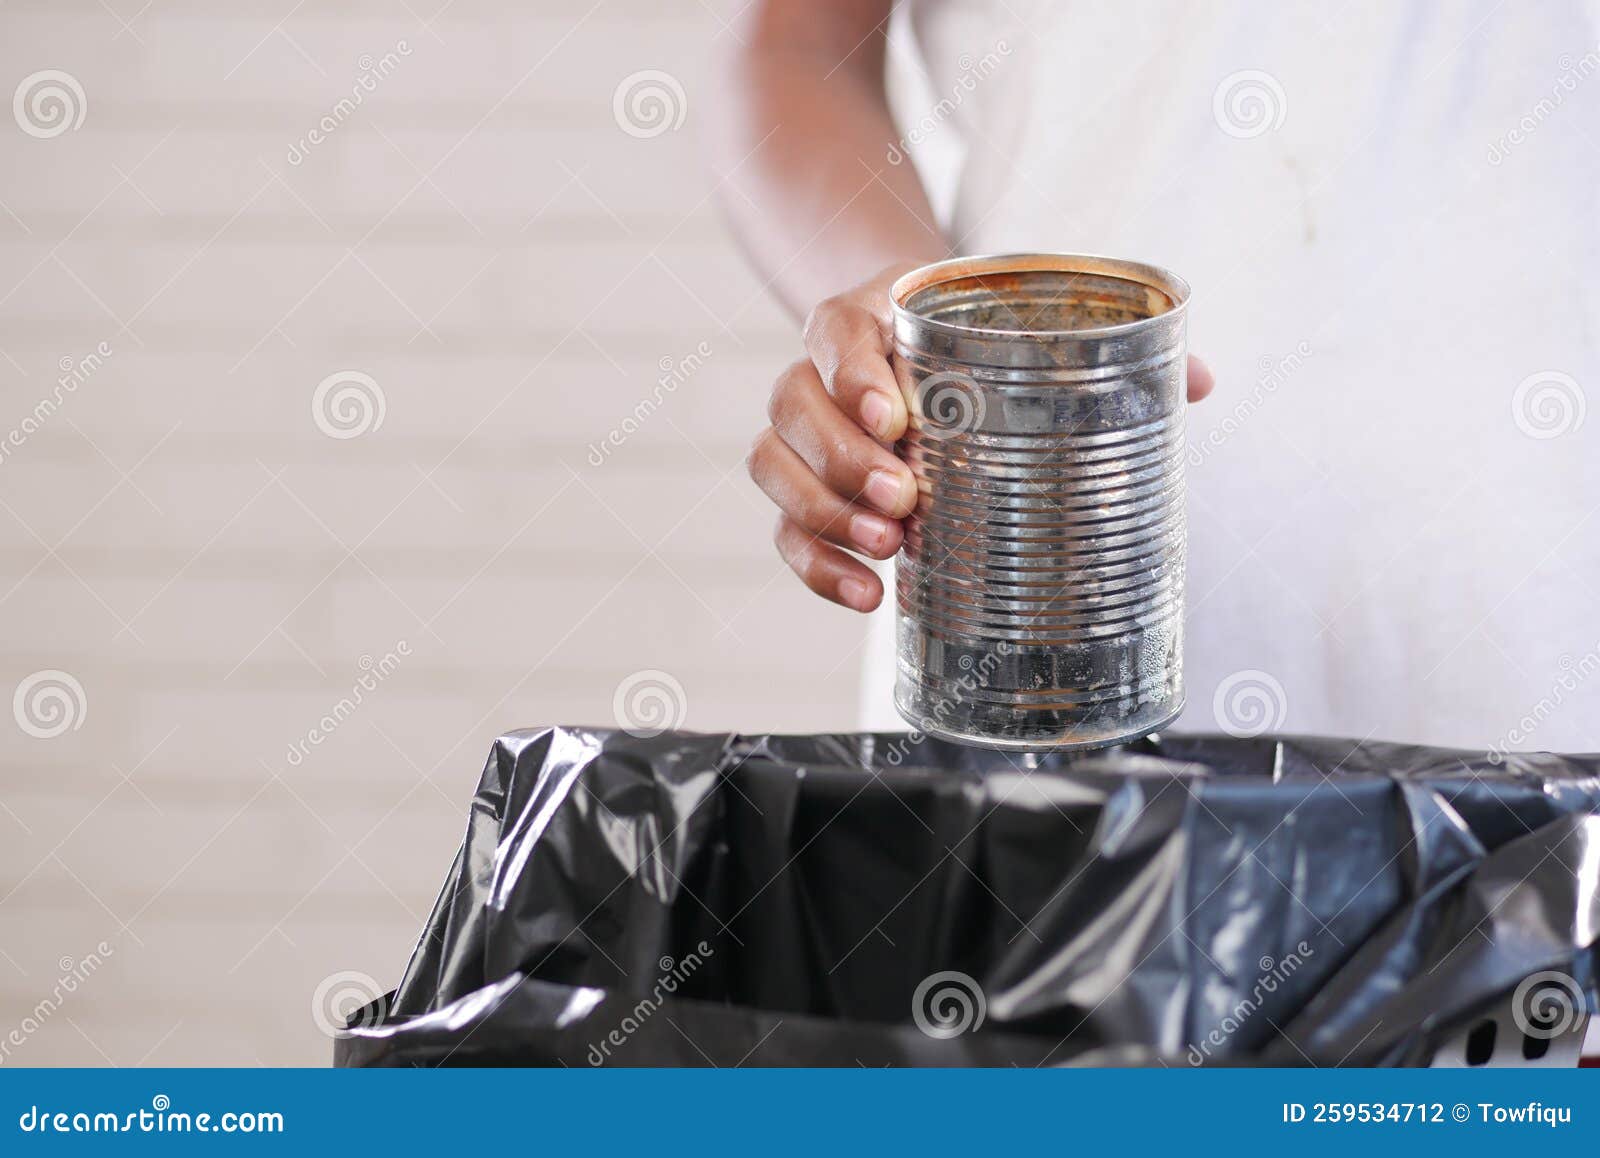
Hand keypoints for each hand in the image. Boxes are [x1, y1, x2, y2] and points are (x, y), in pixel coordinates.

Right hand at [747, 265, 1214, 612]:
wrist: (909, 337)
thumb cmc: (971, 338)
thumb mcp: (1016, 321)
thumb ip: (1096, 347)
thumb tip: (1197, 381)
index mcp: (867, 317)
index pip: (834, 334)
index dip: (852, 373)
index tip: (893, 412)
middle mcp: (820, 372)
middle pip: (792, 406)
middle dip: (844, 460)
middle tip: (908, 496)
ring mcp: (806, 433)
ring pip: (773, 465)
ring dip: (822, 513)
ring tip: (889, 548)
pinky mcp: (805, 489)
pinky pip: (782, 529)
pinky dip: (815, 566)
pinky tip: (866, 594)